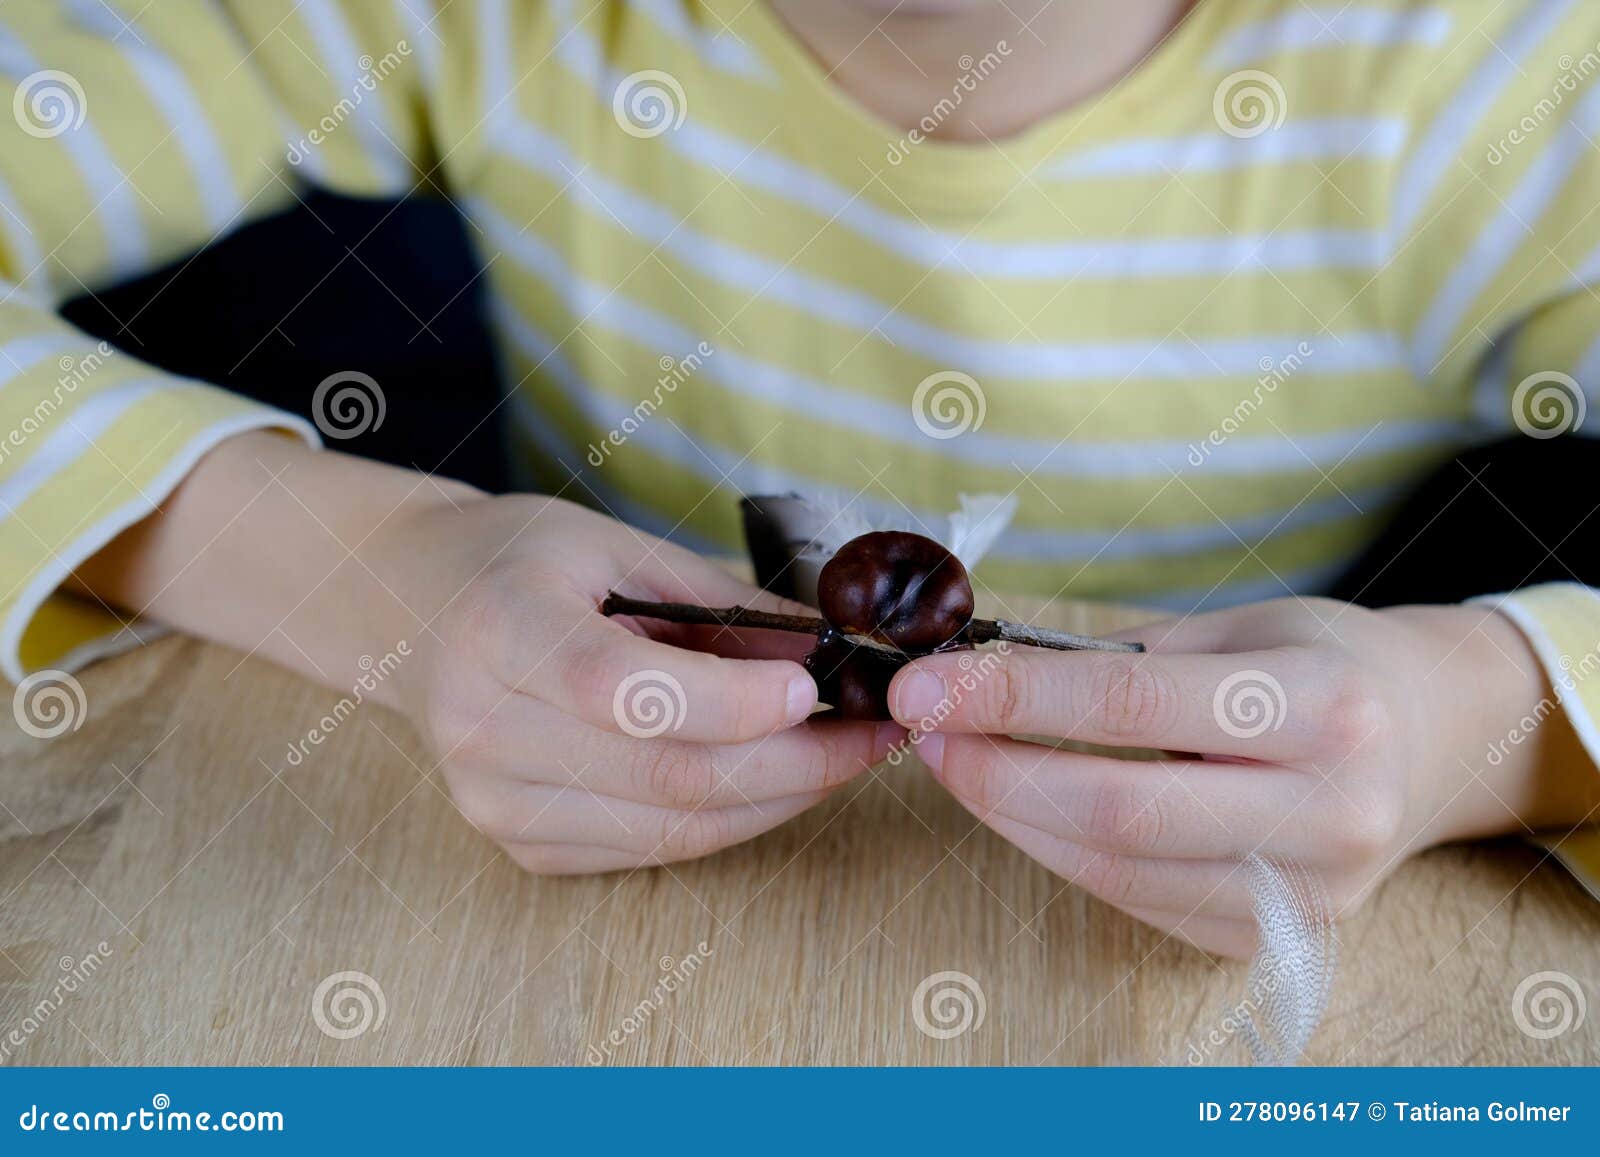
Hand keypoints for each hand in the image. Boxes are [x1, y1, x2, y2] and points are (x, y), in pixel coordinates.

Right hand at [370, 494, 901, 874]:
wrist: (410, 612)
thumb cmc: (519, 562)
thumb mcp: (616, 546)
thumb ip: (722, 602)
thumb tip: (834, 650)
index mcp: (501, 633)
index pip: (625, 690)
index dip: (735, 699)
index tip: (820, 683)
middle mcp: (485, 731)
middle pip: (668, 775)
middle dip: (797, 763)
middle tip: (874, 734)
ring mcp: (496, 803)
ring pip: (674, 828)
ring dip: (779, 799)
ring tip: (845, 757)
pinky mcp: (520, 844)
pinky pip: (651, 848)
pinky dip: (730, 819)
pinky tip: (775, 780)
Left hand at [887, 597, 1599, 956]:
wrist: (1429, 742)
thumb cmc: (1320, 665)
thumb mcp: (1238, 628)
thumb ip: (1120, 661)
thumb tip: (982, 676)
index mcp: (1325, 705)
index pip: (1133, 707)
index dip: (1014, 699)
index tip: (927, 684)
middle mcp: (1331, 810)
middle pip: (1119, 811)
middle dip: (997, 772)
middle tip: (926, 731)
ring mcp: (1309, 892)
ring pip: (1117, 870)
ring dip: (1014, 819)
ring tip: (960, 762)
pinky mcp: (1277, 938)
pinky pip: (1141, 902)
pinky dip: (1064, 854)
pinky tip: (1024, 809)